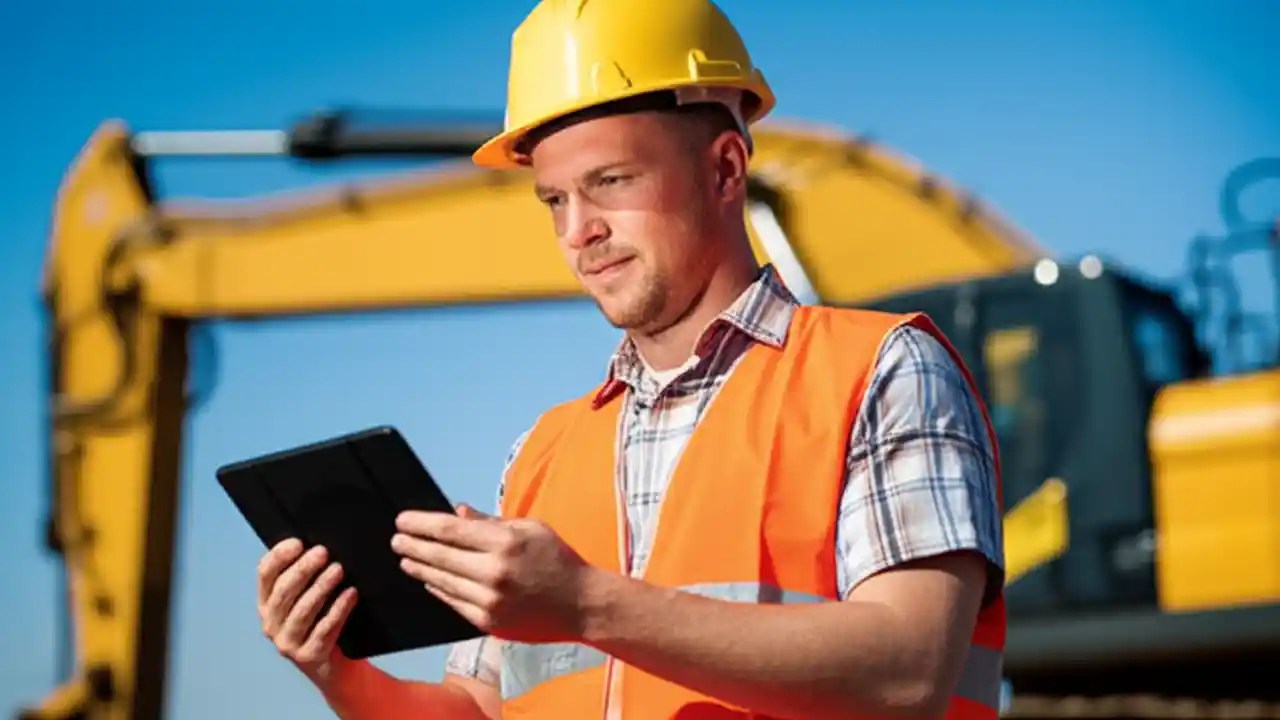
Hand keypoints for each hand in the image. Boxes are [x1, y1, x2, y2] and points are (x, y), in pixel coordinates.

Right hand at [257, 538, 358, 686]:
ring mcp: (287, 642)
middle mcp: (271, 623)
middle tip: (324, 552)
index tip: (299, 541)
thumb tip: (318, 543)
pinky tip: (351, 594)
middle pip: (284, 591)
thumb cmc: (321, 621)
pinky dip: (338, 609)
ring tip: (339, 570)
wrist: (335, 666)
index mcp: (266, 603)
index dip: (279, 556)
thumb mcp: (307, 598)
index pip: (264, 574)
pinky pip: (324, 629)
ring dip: (321, 587)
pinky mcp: (308, 656)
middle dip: (303, 569)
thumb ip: (305, 576)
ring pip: (302, 610)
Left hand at [391, 505, 592, 642]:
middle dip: (413, 546)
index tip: (402, 520)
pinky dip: (438, 590)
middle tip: (396, 540)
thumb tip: (456, 512)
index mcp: (505, 543)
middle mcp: (494, 573)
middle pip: (440, 556)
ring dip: (420, 569)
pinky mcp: (488, 622)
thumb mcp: (530, 528)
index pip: (450, 530)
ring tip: (406, 560)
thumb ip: (490, 522)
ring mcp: (489, 601)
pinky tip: (428, 581)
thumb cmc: (557, 559)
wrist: (580, 604)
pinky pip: (454, 602)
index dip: (421, 524)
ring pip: (442, 582)